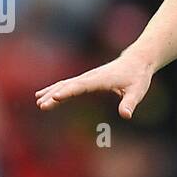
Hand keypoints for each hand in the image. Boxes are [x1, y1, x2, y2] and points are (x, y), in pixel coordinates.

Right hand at [35, 50, 154, 119]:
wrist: (137, 61)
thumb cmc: (138, 77)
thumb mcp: (137, 91)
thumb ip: (130, 103)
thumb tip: (126, 115)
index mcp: (101, 79)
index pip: (81, 86)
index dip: (68, 91)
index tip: (55, 97)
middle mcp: (91, 76)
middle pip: (69, 85)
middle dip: (54, 94)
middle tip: (42, 105)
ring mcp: (87, 77)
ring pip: (66, 83)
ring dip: (52, 91)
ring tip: (38, 101)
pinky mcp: (87, 79)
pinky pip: (68, 84)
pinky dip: (56, 88)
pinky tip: (45, 94)